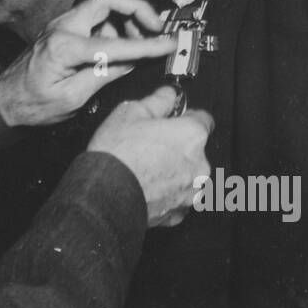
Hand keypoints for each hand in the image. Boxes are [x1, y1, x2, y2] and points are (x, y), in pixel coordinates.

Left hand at [0, 0, 175, 126]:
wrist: (3, 100)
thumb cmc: (32, 103)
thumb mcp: (72, 98)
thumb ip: (104, 76)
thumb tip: (132, 61)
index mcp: (65, 46)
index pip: (116, 42)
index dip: (147, 44)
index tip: (168, 43)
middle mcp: (62, 27)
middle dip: (136, 8)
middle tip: (156, 26)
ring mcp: (61, 25)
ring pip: (101, 6)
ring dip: (124, 18)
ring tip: (138, 42)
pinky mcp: (62, 29)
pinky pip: (93, 18)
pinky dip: (111, 26)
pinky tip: (118, 47)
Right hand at [87, 85, 213, 227]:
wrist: (104, 195)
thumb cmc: (117, 154)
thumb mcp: (131, 112)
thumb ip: (158, 100)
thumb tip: (168, 95)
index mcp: (192, 135)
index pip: (203, 119)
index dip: (186, 117)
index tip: (174, 119)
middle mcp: (199, 165)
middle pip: (195, 150)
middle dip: (178, 147)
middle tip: (150, 144)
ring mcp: (190, 192)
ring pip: (187, 176)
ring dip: (174, 172)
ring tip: (145, 168)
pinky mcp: (178, 213)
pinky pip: (176, 198)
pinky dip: (166, 194)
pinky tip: (146, 187)